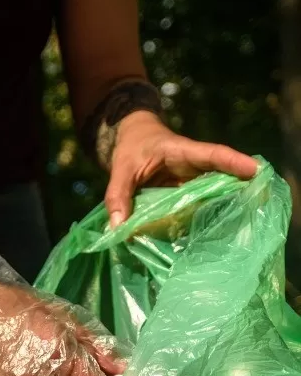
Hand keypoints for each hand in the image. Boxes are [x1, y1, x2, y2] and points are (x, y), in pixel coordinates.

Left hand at [105, 112, 257, 226]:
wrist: (133, 142)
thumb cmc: (131, 149)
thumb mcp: (121, 169)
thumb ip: (118, 196)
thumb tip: (118, 227)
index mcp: (182, 152)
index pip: (212, 154)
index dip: (233, 162)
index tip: (254, 169)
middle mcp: (193, 166)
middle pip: (222, 175)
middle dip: (239, 187)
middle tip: (257, 201)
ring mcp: (192, 181)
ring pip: (213, 192)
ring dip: (224, 205)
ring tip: (239, 220)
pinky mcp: (186, 193)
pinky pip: (198, 204)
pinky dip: (202, 216)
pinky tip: (208, 233)